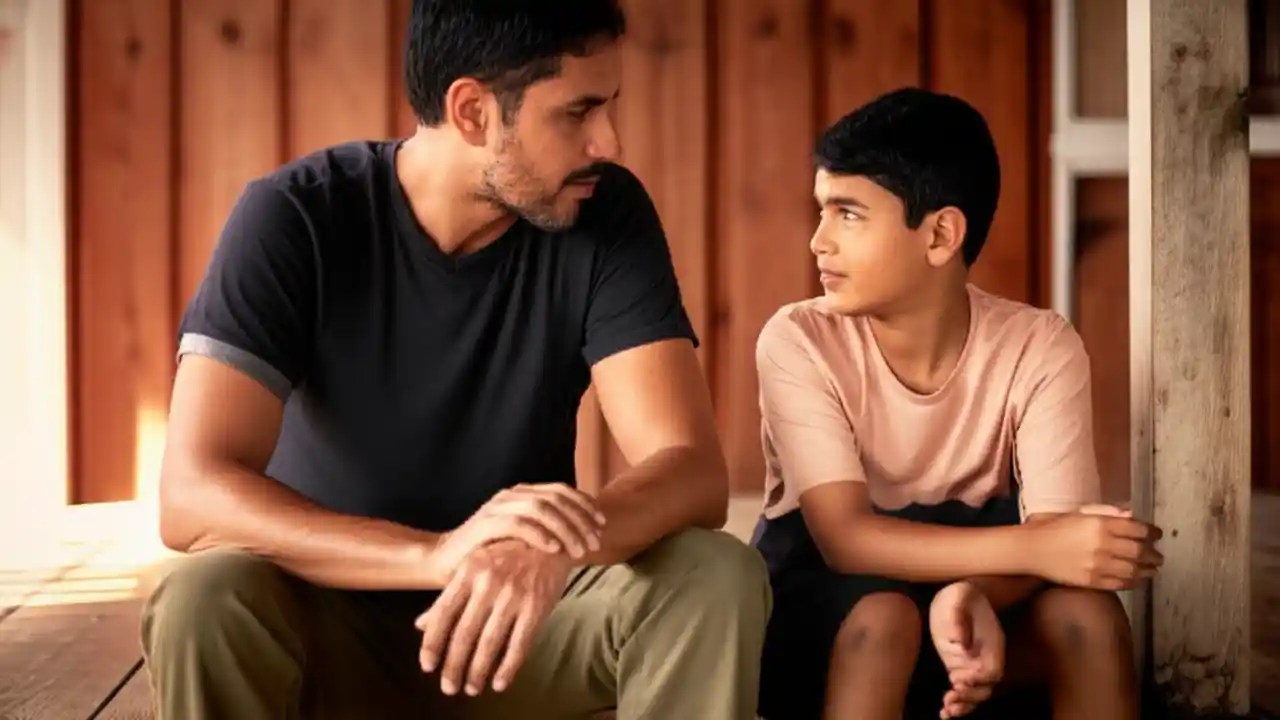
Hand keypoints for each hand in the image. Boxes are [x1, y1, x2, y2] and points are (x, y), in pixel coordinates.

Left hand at [416, 540, 571, 696]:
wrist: (552, 536)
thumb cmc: (508, 552)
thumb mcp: (475, 564)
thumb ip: (449, 594)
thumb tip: (420, 624)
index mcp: (469, 570)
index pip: (443, 613)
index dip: (432, 643)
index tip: (427, 666)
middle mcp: (489, 582)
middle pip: (464, 633)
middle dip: (454, 665)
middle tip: (448, 688)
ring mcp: (514, 594)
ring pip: (490, 642)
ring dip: (478, 671)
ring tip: (471, 688)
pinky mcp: (537, 605)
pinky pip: (520, 644)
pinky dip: (509, 667)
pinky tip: (500, 682)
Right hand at [427, 483, 605, 583]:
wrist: (444, 561)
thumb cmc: (489, 553)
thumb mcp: (522, 539)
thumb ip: (546, 531)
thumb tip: (582, 535)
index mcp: (522, 494)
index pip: (562, 491)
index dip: (585, 505)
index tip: (602, 525)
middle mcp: (512, 495)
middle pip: (556, 498)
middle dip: (580, 520)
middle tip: (594, 542)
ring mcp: (497, 507)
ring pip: (542, 509)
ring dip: (565, 529)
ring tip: (579, 551)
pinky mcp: (485, 524)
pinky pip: (519, 524)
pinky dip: (541, 535)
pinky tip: (555, 550)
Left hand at [930, 581, 1002, 717]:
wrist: (956, 595)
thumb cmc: (962, 593)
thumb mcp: (961, 595)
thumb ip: (960, 617)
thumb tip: (962, 644)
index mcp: (992, 644)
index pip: (992, 671)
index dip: (978, 679)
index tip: (960, 678)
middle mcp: (984, 658)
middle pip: (985, 689)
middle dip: (970, 696)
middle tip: (952, 695)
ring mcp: (971, 665)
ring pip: (974, 695)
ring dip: (963, 706)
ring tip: (947, 710)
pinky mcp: (957, 667)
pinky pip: (961, 691)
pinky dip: (955, 705)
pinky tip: (943, 713)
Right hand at [1027, 504, 1162, 589]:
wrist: (1030, 549)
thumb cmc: (1052, 527)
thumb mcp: (1079, 513)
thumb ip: (1106, 513)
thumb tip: (1130, 515)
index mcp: (1100, 524)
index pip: (1138, 529)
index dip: (1153, 533)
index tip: (1157, 535)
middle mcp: (1102, 544)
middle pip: (1140, 551)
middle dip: (1154, 554)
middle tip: (1159, 556)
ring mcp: (1098, 565)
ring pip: (1134, 570)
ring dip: (1148, 571)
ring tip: (1153, 570)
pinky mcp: (1092, 581)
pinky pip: (1120, 583)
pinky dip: (1133, 582)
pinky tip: (1137, 580)